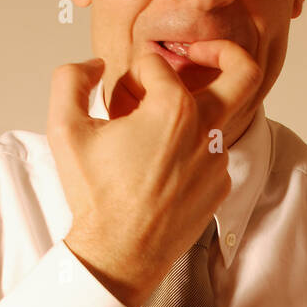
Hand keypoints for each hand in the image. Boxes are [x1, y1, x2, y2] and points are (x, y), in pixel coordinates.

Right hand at [47, 42, 262, 306]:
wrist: (119, 255)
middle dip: (222, 51)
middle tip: (195, 56)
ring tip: (147, 144)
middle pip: (242, 72)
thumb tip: (94, 66)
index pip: (156, 63)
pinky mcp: (219, 187)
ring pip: (212, 120)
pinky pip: (209, 156)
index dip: (130, 76)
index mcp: (175, 109)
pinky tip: (157, 173)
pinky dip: (187, 154)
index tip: (118, 101)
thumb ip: (71, 78)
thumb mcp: (64, 128)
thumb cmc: (95, 197)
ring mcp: (218, 162)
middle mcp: (206, 132)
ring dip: (184, 119)